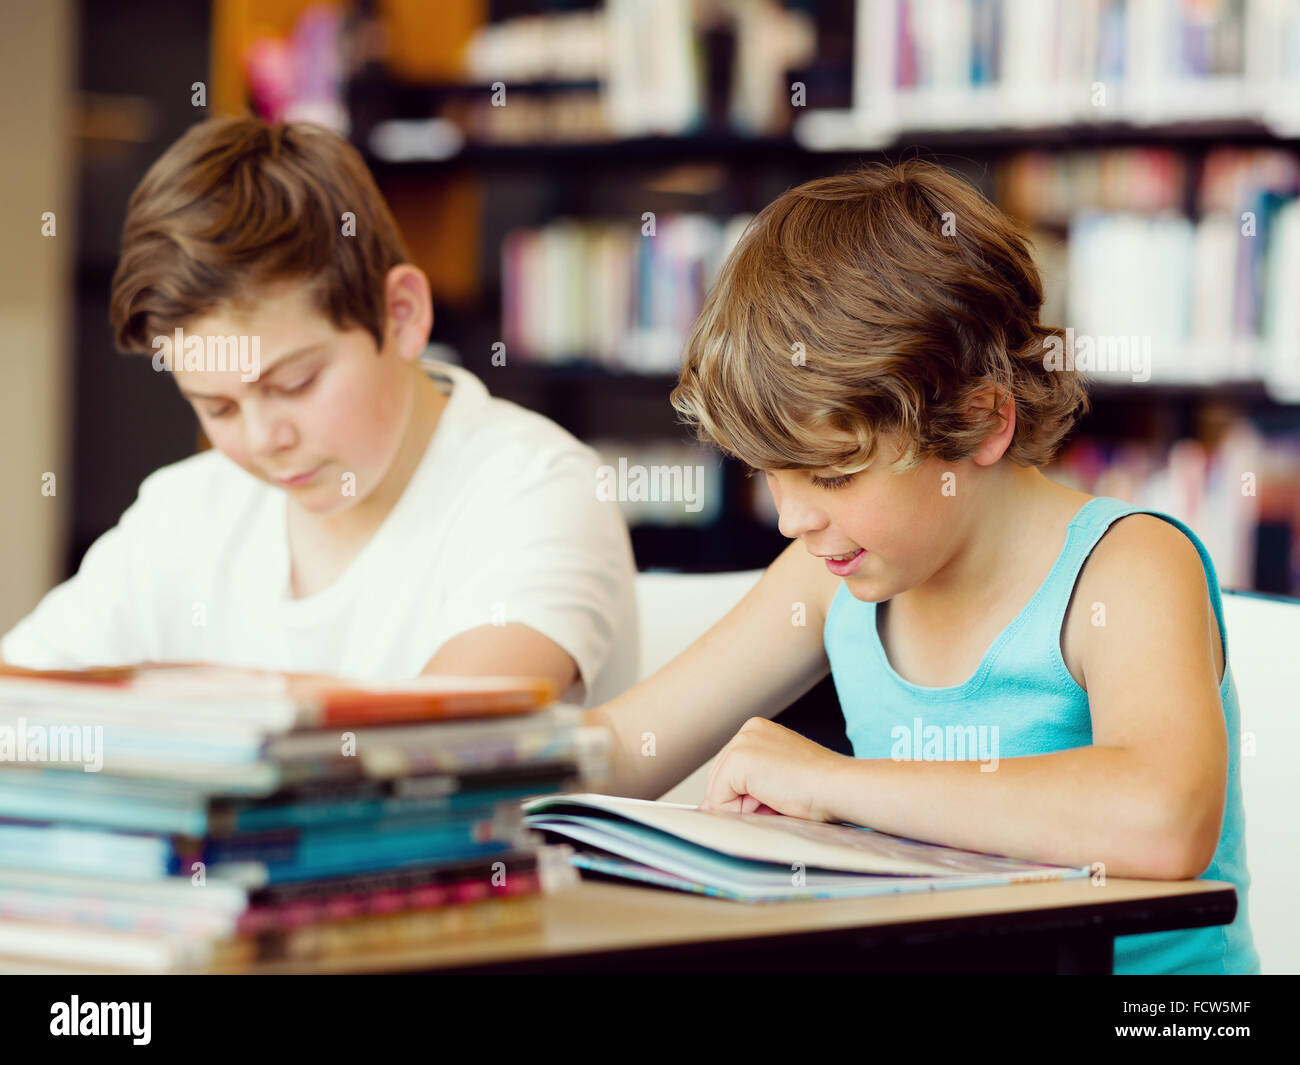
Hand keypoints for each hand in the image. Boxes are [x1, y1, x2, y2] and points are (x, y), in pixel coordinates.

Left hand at [698, 717, 847, 822]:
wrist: (840, 787)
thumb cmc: (820, 790)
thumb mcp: (776, 784)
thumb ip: (743, 790)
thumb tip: (707, 807)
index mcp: (759, 731)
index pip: (731, 772)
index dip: (749, 795)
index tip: (780, 793)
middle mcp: (748, 730)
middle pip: (719, 780)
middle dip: (742, 801)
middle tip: (780, 798)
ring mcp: (742, 742)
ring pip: (717, 790)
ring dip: (742, 806)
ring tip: (778, 798)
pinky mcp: (738, 759)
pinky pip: (718, 799)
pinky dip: (739, 810)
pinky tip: (770, 798)